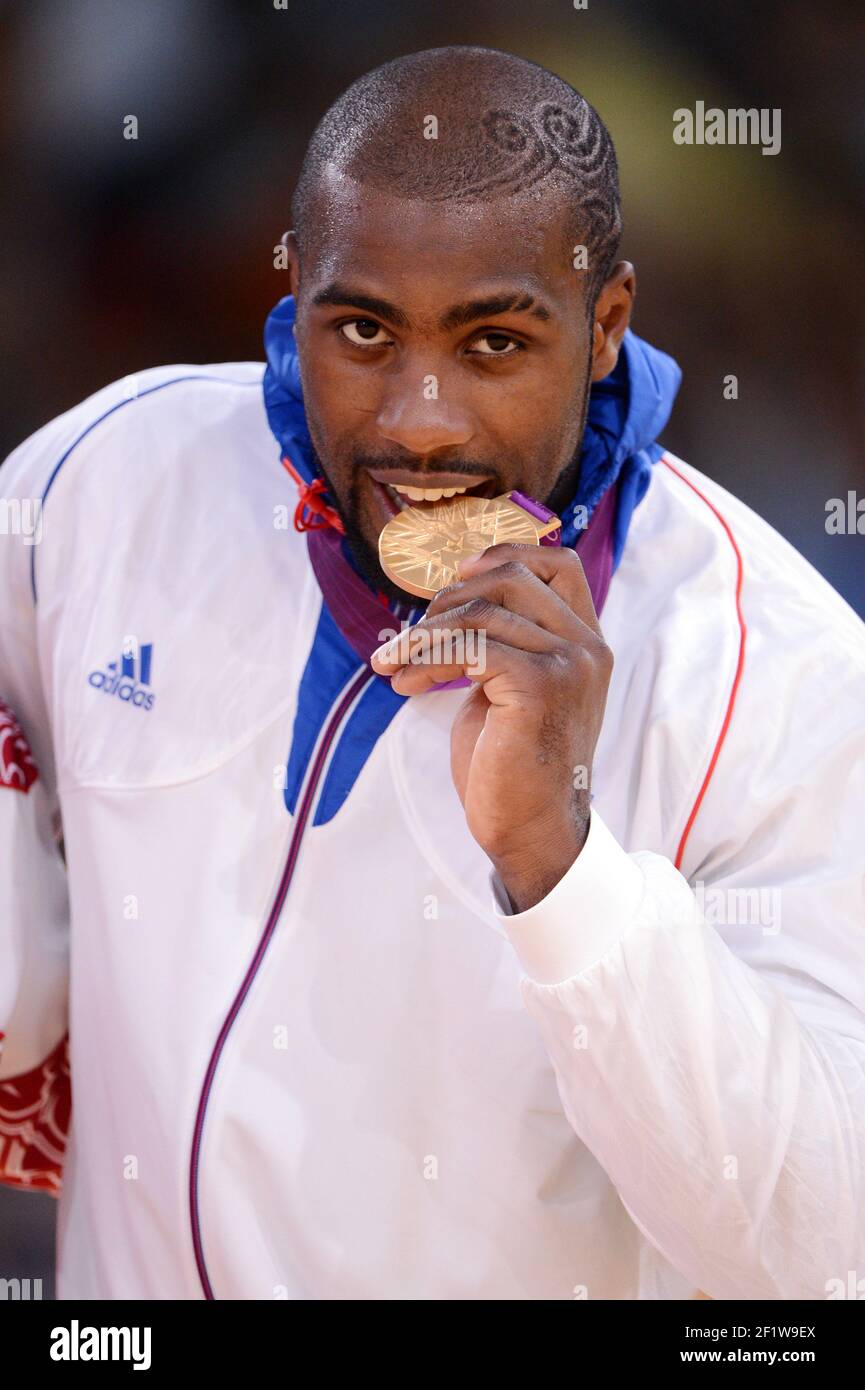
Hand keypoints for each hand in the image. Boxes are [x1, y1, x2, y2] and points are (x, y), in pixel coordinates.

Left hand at [370, 544, 613, 910]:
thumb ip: (501, 642)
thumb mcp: (509, 687)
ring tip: (394, 667)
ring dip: (422, 637)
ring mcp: (569, 665)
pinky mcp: (540, 686)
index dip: (505, 554)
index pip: (560, 564)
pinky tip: (404, 683)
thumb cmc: (511, 765)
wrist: (530, 830)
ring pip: (482, 613)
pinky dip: (426, 658)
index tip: (455, 575)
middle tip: (409, 640)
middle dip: (447, 601)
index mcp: (585, 642)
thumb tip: (454, 595)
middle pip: (512, 578)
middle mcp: (587, 647)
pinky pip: (470, 647)